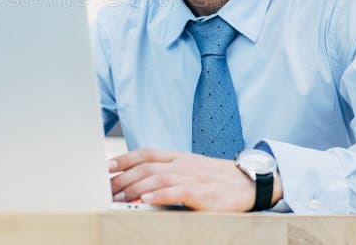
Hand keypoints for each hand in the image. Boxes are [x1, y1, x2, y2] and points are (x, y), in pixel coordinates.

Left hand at [108, 148, 282, 210]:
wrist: (250, 182)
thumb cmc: (216, 179)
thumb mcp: (190, 168)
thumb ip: (168, 170)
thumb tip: (139, 179)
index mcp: (178, 157)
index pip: (145, 153)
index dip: (124, 159)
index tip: (106, 167)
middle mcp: (182, 164)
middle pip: (146, 167)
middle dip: (123, 179)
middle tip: (106, 191)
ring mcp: (193, 177)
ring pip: (158, 178)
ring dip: (135, 188)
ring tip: (119, 198)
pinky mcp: (204, 193)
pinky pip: (178, 192)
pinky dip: (160, 195)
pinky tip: (147, 201)